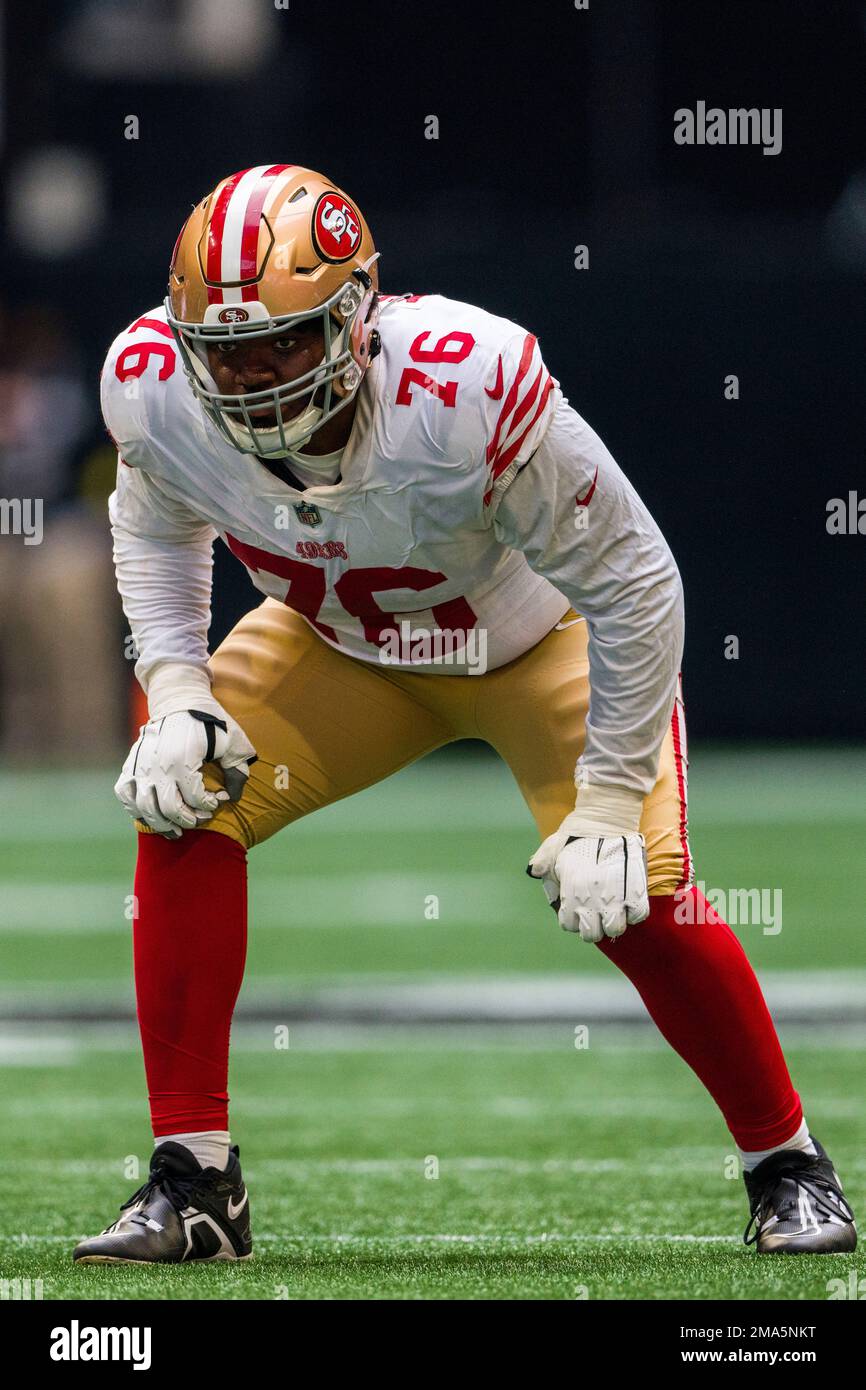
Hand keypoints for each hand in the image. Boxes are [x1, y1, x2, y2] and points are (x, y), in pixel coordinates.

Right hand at [115, 706, 256, 837]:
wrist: (179, 698)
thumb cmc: (209, 721)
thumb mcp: (232, 740)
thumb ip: (237, 769)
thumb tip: (232, 797)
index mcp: (183, 759)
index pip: (194, 798)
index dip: (208, 805)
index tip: (218, 801)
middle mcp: (157, 765)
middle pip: (169, 808)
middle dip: (188, 820)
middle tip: (199, 820)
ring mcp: (141, 765)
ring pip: (145, 808)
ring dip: (162, 824)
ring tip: (176, 831)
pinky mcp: (131, 763)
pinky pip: (125, 794)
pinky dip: (135, 809)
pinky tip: (151, 814)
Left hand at [527, 809, 648, 942]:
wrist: (606, 818)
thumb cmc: (577, 832)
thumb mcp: (552, 847)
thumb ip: (542, 862)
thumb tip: (533, 872)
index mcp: (570, 893)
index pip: (568, 925)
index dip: (573, 920)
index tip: (578, 911)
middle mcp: (591, 901)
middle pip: (592, 934)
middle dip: (594, 927)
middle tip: (598, 915)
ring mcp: (615, 897)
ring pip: (615, 929)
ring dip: (614, 923)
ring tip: (614, 910)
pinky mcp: (636, 890)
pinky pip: (638, 914)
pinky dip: (634, 912)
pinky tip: (629, 901)